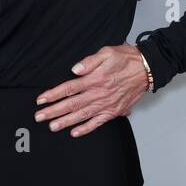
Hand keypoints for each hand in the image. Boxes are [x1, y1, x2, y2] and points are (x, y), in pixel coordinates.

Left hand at [34, 44, 150, 136]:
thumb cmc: (126, 59)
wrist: (146, 70)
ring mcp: (106, 104)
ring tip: (52, 126)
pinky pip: (98, 122)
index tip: (41, 100)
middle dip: (53, 111)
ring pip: (82, 115)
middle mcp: (99, 93)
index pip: (69, 88)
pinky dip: (86, 128)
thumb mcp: (107, 53)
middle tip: (39, 117)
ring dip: (65, 122)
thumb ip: (89, 62)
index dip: (53, 95)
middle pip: (71, 104)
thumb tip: (74, 69)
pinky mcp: (114, 111)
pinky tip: (74, 133)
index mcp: (95, 79)